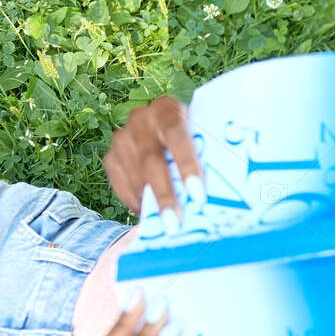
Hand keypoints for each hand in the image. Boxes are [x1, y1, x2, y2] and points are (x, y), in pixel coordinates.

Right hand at [103, 95, 203, 218]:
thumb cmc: (193, 138)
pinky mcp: (111, 156)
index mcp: (168, 109)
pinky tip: (148, 214)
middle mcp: (141, 119)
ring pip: (134, 174)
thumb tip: (223, 195)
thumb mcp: (202, 136)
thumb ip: (207, 155)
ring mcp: (123, 137)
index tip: (198, 194)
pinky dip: (134, 201)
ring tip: (166, 226)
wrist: (163, 128)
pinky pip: (119, 183)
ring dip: (150, 203)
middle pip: (151, 159)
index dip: (186, 164)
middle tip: (176, 223)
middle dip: (165, 194)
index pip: (176, 134)